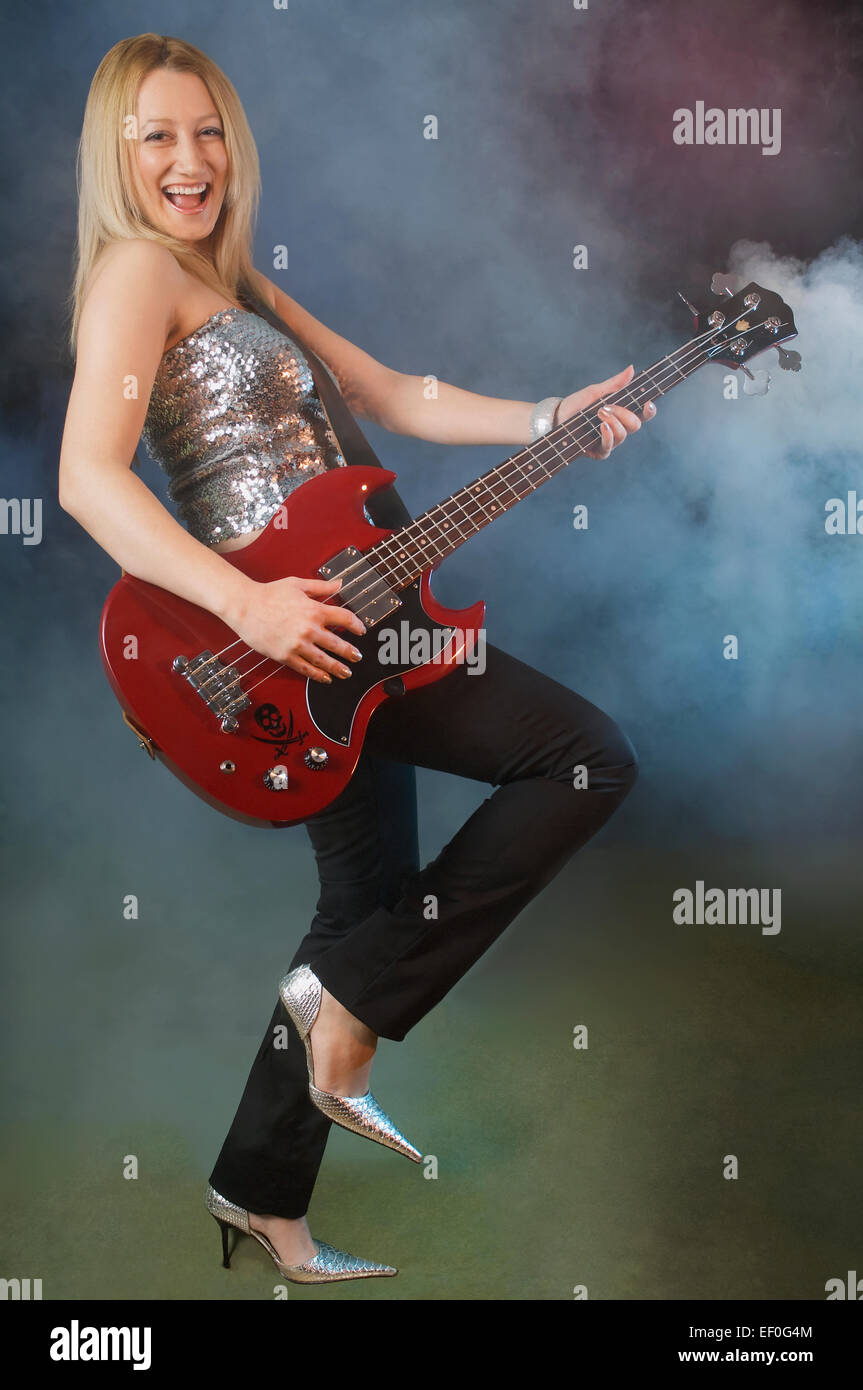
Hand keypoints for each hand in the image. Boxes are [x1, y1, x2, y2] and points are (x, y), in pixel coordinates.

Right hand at [226, 574, 365, 681]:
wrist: (244, 606)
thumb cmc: (269, 593)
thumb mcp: (297, 584)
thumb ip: (321, 587)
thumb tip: (340, 584)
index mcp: (314, 609)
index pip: (344, 618)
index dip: (356, 625)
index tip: (361, 630)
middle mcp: (309, 629)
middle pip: (338, 644)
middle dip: (350, 652)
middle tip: (357, 657)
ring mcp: (297, 644)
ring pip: (324, 660)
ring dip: (338, 668)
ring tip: (346, 672)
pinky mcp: (285, 655)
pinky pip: (305, 668)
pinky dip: (318, 675)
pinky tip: (326, 678)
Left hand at [557, 364, 655, 459]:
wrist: (557, 417)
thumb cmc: (577, 405)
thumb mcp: (596, 391)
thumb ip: (615, 384)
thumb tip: (631, 369)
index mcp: (622, 414)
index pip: (643, 415)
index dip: (649, 411)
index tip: (648, 403)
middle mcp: (619, 429)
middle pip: (635, 425)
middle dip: (624, 414)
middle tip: (606, 406)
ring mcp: (609, 441)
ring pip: (623, 435)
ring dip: (613, 422)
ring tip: (599, 412)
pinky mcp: (598, 452)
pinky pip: (609, 447)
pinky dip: (608, 436)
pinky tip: (603, 427)